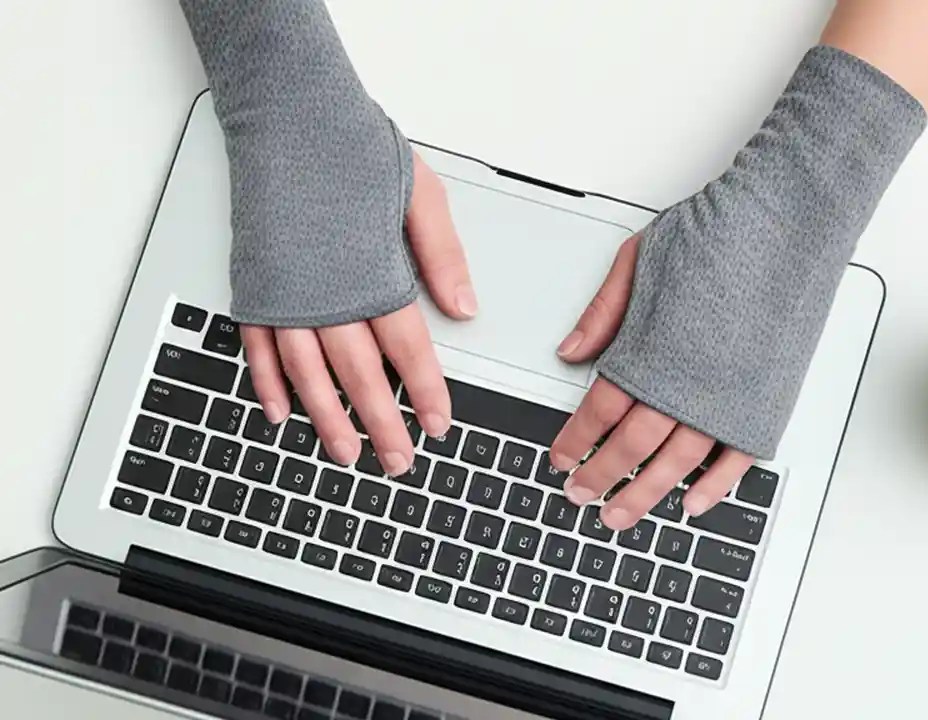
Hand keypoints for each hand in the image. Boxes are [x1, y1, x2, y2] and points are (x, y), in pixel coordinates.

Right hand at [241, 155, 474, 475]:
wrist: (288, 113)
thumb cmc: (354, 146)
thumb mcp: (421, 195)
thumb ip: (443, 257)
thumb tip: (466, 310)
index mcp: (373, 274)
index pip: (407, 352)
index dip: (424, 393)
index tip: (439, 424)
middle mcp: (327, 293)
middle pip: (359, 376)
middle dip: (381, 425)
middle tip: (398, 462)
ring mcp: (286, 292)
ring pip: (308, 375)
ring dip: (327, 419)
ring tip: (346, 454)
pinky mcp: (256, 284)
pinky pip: (259, 348)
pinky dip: (269, 385)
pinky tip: (282, 413)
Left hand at [550, 235, 754, 530]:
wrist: (783, 224)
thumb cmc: (716, 233)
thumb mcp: (639, 260)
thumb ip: (603, 313)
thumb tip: (571, 353)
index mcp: (649, 350)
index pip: (599, 411)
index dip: (576, 441)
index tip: (561, 459)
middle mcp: (686, 381)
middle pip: (631, 446)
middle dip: (601, 477)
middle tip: (581, 498)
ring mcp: (726, 396)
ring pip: (678, 463)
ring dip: (646, 494)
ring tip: (622, 516)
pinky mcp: (764, 400)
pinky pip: (736, 457)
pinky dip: (715, 486)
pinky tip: (693, 504)